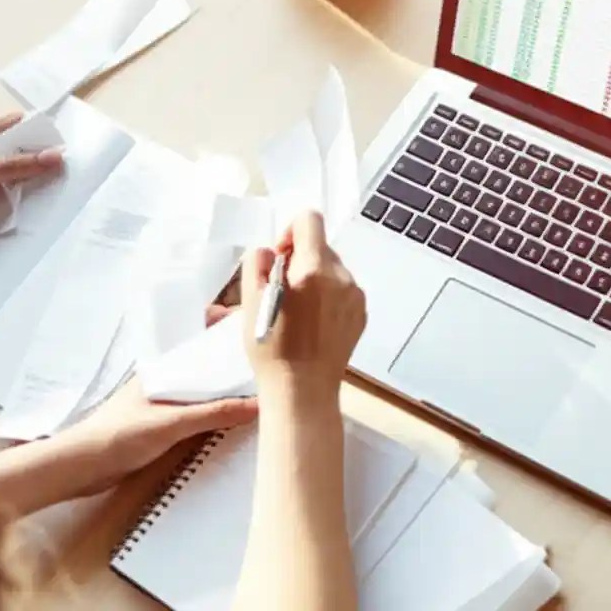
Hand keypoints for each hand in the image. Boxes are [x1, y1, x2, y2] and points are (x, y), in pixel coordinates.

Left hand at [0, 112, 62, 262]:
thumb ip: (4, 167)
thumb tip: (50, 157)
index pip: (6, 128)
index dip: (33, 128)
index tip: (67, 136)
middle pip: (8, 154)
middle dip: (36, 157)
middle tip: (71, 167)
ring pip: (3, 179)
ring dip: (26, 186)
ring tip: (58, 193)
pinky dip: (13, 206)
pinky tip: (27, 216)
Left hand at [0, 305, 257, 514]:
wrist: (83, 467)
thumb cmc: (118, 436)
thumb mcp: (171, 423)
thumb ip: (213, 413)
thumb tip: (257, 405)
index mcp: (164, 367)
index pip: (196, 334)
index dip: (220, 323)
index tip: (249, 320)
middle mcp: (166, 379)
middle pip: (204, 359)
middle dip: (230, 354)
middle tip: (264, 354)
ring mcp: (165, 401)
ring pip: (203, 385)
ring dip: (225, 384)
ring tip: (257, 383)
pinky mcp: (164, 424)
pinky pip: (198, 409)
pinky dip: (216, 409)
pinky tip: (233, 417)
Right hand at [241, 212, 366, 404]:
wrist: (302, 391)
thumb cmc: (272, 349)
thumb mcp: (250, 301)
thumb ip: (258, 263)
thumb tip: (271, 252)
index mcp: (314, 269)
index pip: (309, 220)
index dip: (289, 231)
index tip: (280, 256)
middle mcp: (342, 277)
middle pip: (321, 246)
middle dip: (299, 259)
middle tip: (282, 290)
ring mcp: (355, 297)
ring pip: (332, 269)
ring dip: (313, 279)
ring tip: (296, 311)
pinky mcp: (360, 315)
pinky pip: (342, 291)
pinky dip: (327, 297)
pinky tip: (312, 323)